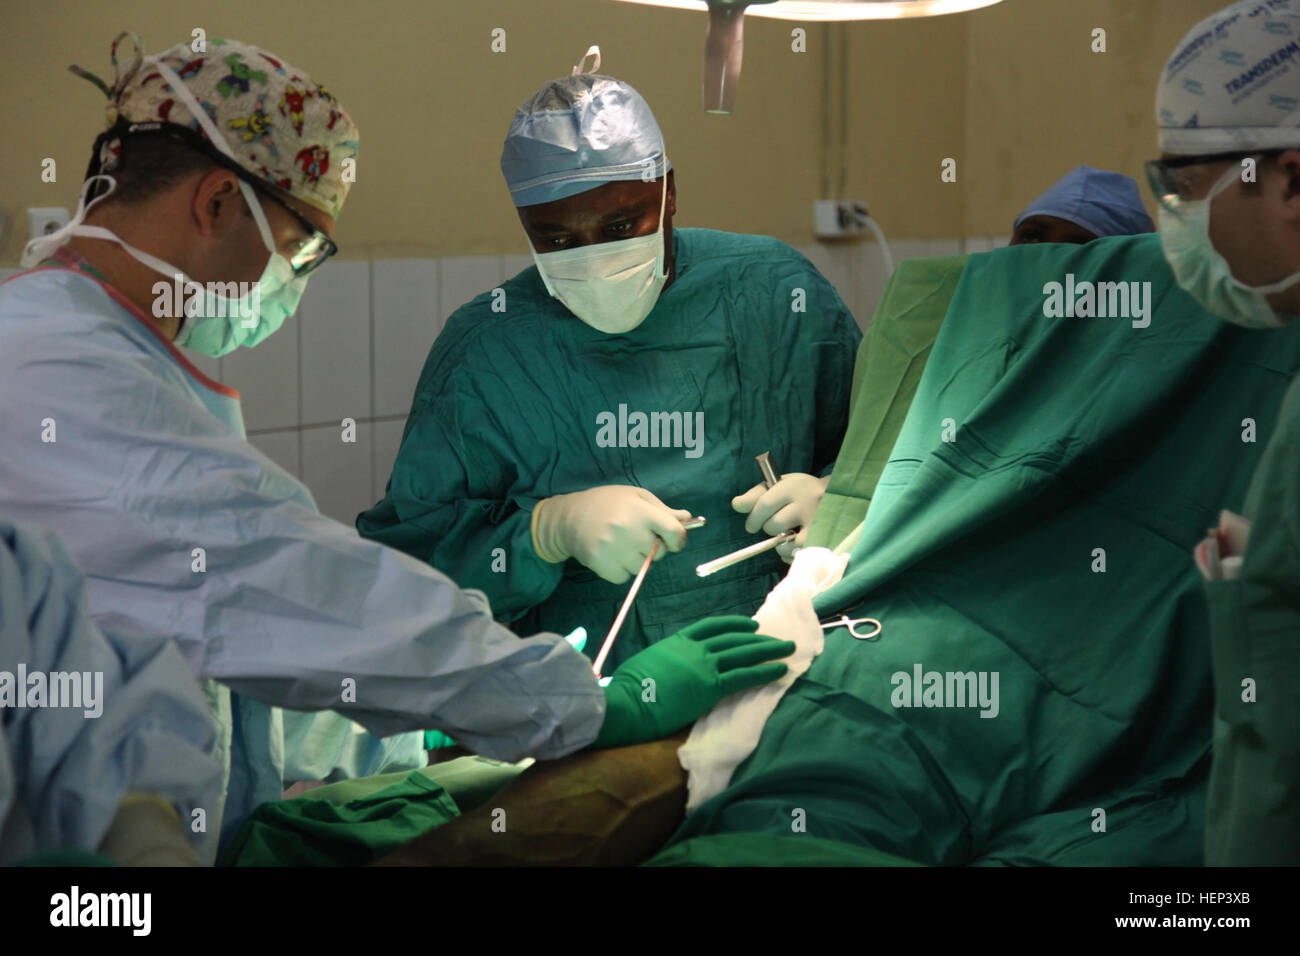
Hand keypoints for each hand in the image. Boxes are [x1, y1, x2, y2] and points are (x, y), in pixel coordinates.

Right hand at [532, 485, 692, 582]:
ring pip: (642, 567)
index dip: (677, 538)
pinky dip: (622, 570)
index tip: (673, 540)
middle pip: (659, 552)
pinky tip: (612, 555)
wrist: (568, 517)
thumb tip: (688, 519)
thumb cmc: (607, 503)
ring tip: (622, 545)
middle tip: (636, 536)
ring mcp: (614, 549)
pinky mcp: (601, 565)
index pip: (673, 531)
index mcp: (640, 510)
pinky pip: (624, 577)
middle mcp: (628, 530)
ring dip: (637, 560)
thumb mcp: (636, 497)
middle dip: (653, 547)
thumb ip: (663, 510)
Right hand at [592, 615, 793, 748]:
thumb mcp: (646, 664)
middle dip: (759, 638)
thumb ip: (664, 662)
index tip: (751, 625)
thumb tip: (667, 669)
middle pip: (734, 638)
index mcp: (677, 641)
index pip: (712, 627)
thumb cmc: (628, 689)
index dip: (734, 624)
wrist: (627, 702)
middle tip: (778, 639)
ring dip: (769, 650)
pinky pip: (745, 675)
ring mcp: (704, 665)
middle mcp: (695, 648)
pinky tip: (781, 669)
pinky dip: (766, 671)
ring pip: (744, 653)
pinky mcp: (711, 686)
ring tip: (788, 649)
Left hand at [731, 473, 829, 560]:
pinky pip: (800, 555)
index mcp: (794, 486)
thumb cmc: (804, 490)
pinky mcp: (825, 538)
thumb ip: (757, 494)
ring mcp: (819, 523)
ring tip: (785, 537)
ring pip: (787, 544)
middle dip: (768, 529)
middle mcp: (807, 503)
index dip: (753, 519)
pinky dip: (792, 555)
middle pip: (774, 525)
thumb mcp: (782, 484)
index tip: (751, 526)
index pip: (764, 505)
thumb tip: (736, 505)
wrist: (841, 494)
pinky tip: (793, 546)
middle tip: (775, 525)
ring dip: (780, 544)